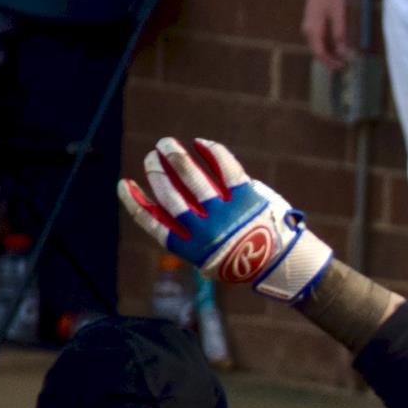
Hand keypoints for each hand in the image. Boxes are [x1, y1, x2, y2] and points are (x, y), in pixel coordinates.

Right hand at [119, 137, 334, 301]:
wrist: (283, 264)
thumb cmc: (243, 259)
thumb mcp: (209, 259)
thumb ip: (186, 237)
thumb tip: (157, 207)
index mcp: (192, 250)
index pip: (154, 224)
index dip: (135, 203)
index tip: (125, 184)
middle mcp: (206, 232)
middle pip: (170, 195)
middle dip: (156, 172)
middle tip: (152, 157)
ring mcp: (226, 213)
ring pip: (192, 176)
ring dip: (175, 156)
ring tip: (166, 144)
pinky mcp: (247, 197)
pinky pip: (224, 167)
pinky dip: (210, 152)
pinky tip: (200, 143)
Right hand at [303, 0, 351, 71]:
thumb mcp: (339, 15)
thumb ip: (340, 35)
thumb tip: (342, 53)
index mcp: (313, 29)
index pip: (320, 53)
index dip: (331, 62)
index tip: (342, 67)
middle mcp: (308, 30)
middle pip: (317, 51)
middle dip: (329, 61)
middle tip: (342, 67)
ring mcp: (308, 26)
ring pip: (317, 46)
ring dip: (328, 54)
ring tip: (340, 60)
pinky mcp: (311, 22)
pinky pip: (317, 39)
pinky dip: (326, 46)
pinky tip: (335, 48)